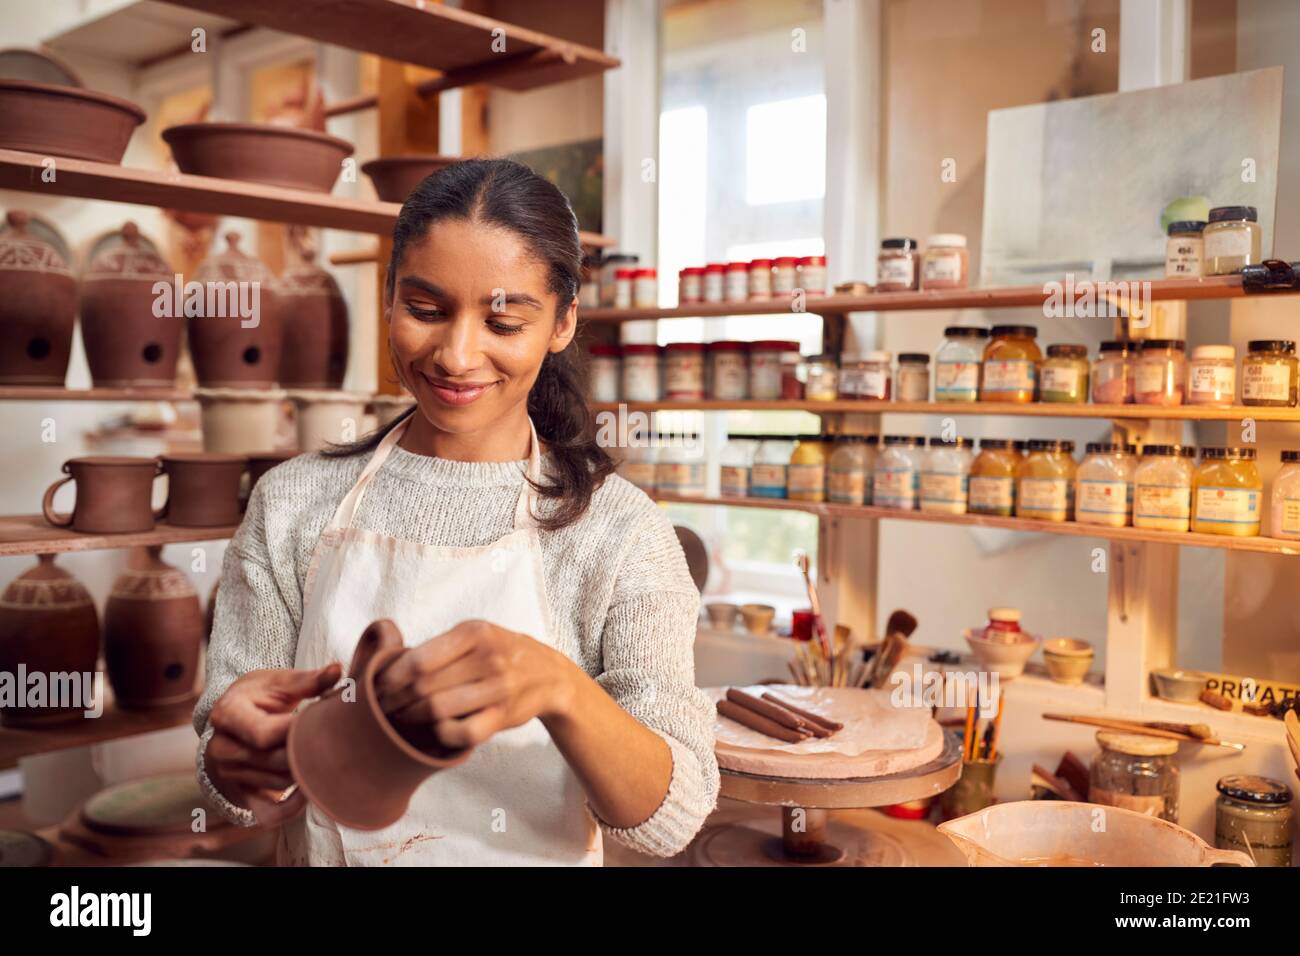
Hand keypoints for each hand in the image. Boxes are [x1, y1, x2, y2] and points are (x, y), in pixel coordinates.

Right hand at [206, 664, 341, 825]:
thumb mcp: (279, 681)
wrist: (234, 712)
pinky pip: (267, 814)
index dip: (296, 731)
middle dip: (305, 751)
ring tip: (322, 753)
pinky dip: (292, 808)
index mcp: (227, 715)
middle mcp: (221, 748)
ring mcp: (229, 773)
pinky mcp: (241, 793)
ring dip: (304, 771)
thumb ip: (309, 680)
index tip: (320, 722)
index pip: (264, 734)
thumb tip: (337, 670)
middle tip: (331, 739)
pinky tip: (309, 791)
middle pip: (273, 761)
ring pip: (277, 783)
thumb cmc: (260, 693)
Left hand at [374, 619, 575, 749]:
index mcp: (474, 632)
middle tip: (382, 709)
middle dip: (395, 701)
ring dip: (412, 719)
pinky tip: (434, 730)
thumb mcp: (474, 635)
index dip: (390, 678)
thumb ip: (437, 647)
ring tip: (401, 720)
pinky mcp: (504, 716)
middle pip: (423, 687)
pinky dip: (442, 734)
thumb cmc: (498, 653)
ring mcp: (499, 688)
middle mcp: (488, 657)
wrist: (547, 674)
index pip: (418, 659)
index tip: (376, 688)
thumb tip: (384, 658)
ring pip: (438, 710)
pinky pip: (462, 733)